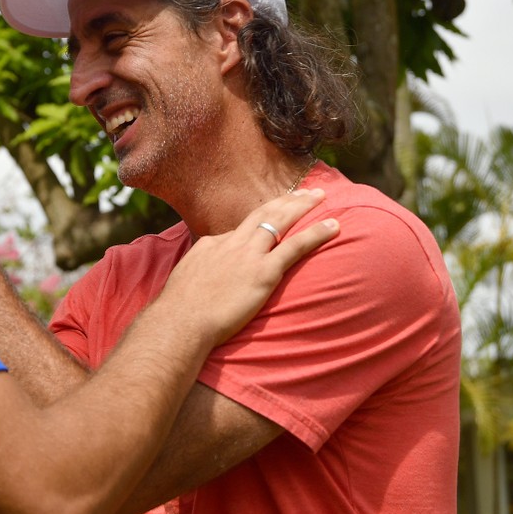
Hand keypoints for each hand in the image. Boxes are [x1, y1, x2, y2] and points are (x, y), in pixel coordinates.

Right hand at [157, 189, 338, 346]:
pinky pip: (295, 246)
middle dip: (285, 200)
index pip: (240, 228)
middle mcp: (231, 243)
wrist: (180, 322)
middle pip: (262, 213)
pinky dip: (316, 233)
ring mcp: (248, 256)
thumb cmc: (178, 312)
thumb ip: (201, 274)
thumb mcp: (185, 282)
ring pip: (280, 221)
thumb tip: (205, 279)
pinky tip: (334, 226)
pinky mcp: (263, 273)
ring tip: (322, 195)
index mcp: (211, 245)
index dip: (261, 219)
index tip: (275, 214)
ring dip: (303, 206)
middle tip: (305, 191)